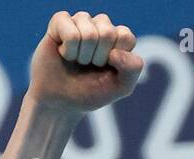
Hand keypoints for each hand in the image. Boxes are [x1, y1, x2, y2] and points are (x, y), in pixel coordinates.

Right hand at [28, 11, 144, 115]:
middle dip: (97, 58)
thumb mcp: (121, 86)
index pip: (125, 37)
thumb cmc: (90, 92)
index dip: (114, 59)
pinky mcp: (60, 21)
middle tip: (88, 65)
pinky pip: (70, 33)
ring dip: (82, 56)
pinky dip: (68, 51)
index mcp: (118, 36)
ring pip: (89, 34)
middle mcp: (100, 25)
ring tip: (76, 61)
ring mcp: (80, 21)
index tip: (105, 68)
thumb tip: (115, 51)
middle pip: (107, 33)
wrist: (60, 102)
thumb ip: (133, 68)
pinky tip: (64, 53)